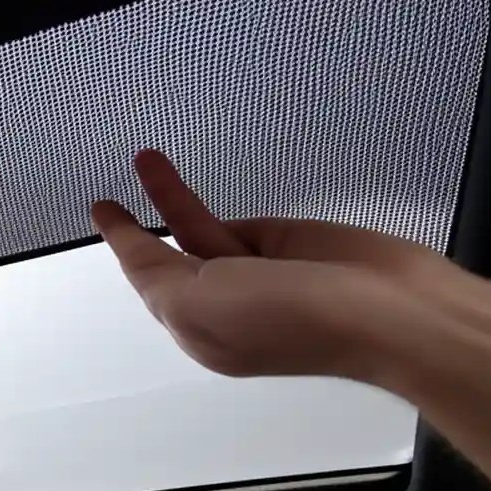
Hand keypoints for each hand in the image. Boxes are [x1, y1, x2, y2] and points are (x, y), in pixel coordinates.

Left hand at [92, 149, 477, 382]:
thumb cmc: (299, 323)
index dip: (121, 243)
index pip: (147, 280)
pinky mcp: (288, 243)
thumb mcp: (195, 305)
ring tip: (147, 160)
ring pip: (198, 227)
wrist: (388, 310)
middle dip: (140, 223)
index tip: (102, 212)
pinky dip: (209, 201)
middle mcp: (225, 304)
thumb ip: (156, 276)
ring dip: (170, 195)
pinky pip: (236, 217)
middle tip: (116, 193)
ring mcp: (258, 273)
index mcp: (198, 330)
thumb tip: (138, 253)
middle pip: (169, 254)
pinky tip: (187, 184)